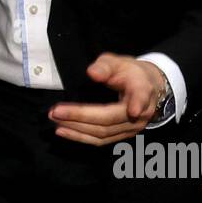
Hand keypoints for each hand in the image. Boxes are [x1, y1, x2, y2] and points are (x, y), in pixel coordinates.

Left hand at [48, 54, 166, 145]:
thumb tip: (92, 73)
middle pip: (109, 120)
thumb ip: (106, 66)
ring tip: (55, 120)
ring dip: (76, 129)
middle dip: (80, 117)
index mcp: (142, 90)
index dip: (137, 103)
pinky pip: (101, 140)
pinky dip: (81, 137)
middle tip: (56, 112)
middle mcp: (140, 114)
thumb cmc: (129, 73)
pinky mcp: (122, 136)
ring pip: (103, 134)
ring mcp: (131, 129)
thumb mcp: (119, 62)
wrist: (146, 88)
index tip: (133, 111)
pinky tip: (64, 131)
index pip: (140, 97)